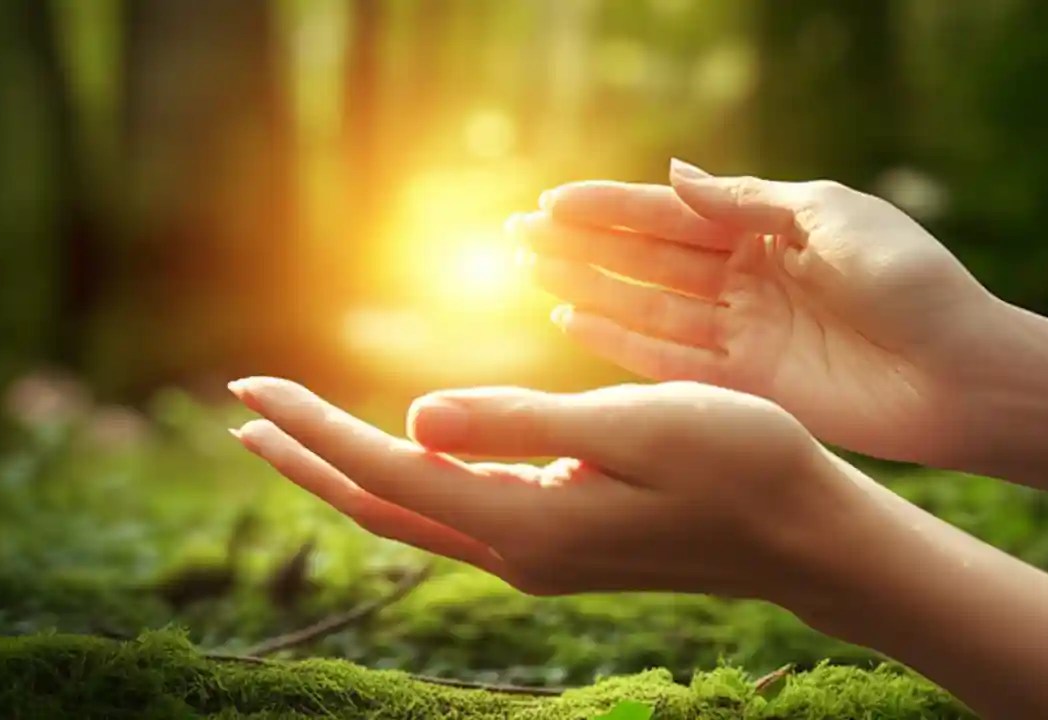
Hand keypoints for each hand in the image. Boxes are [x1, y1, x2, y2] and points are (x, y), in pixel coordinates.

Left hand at [227, 377, 864, 600]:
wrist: (805, 531)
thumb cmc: (738, 463)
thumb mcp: (633, 427)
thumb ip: (519, 425)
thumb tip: (412, 417)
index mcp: (527, 521)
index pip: (391, 468)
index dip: (315, 429)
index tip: (250, 386)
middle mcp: (520, 551)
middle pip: (385, 503)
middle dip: (308, 458)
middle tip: (242, 414)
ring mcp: (540, 554)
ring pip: (416, 511)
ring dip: (349, 470)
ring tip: (295, 437)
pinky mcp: (564, 542)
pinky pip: (459, 511)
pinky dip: (409, 477)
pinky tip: (404, 455)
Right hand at [514, 160, 1021, 464]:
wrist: (963, 375)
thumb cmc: (913, 283)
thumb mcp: (833, 217)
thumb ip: (749, 201)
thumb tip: (674, 175)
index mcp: (771, 228)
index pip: (673, 214)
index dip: (610, 207)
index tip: (550, 201)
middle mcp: (748, 278)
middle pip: (647, 258)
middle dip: (582, 244)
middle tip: (516, 233)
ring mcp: (743, 332)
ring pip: (646, 305)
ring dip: (588, 286)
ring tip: (528, 269)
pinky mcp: (745, 383)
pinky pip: (668, 358)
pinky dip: (619, 342)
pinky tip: (572, 320)